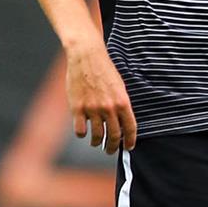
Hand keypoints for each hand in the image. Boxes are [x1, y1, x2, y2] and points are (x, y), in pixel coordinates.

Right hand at [65, 40, 136, 154]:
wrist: (86, 57)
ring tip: (96, 143)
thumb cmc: (104, 70)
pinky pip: (80, 130)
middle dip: (112, 147)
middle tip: (110, 150)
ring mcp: (93, 109)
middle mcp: (109, 108)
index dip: (129, 141)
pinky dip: (82, 133)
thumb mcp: (119, 87)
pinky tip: (83, 131)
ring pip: (97, 136)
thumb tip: (121, 123)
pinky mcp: (77, 108)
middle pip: (113, 136)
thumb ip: (120, 105)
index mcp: (122, 102)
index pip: (130, 128)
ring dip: (97, 142)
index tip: (128, 147)